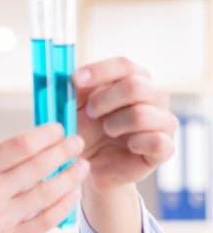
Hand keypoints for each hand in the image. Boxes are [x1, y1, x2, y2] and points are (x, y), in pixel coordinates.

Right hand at [0, 123, 87, 232]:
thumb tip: (31, 149)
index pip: (19, 146)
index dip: (45, 135)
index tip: (58, 129)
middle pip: (37, 166)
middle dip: (63, 151)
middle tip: (77, 143)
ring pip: (47, 193)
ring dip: (70, 177)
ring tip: (81, 167)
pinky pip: (45, 220)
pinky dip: (63, 205)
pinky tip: (71, 194)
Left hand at [75, 57, 177, 193]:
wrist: (92, 167)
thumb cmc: (86, 132)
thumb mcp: (75, 108)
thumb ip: (74, 89)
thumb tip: (66, 74)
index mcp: (134, 79)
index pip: (124, 66)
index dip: (99, 71)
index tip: (75, 79)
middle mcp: (154, 97)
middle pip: (135, 86)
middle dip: (104, 100)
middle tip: (90, 113)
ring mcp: (163, 121)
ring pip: (141, 115)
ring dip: (115, 124)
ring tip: (108, 131)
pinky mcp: (165, 147)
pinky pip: (157, 141)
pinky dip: (137, 143)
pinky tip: (128, 146)